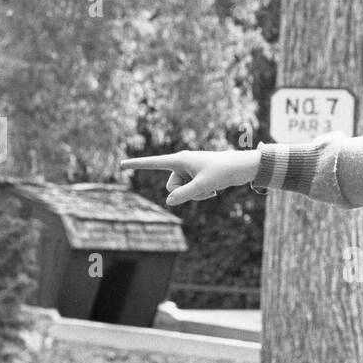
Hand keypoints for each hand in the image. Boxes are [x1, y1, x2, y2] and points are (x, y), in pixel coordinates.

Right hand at [121, 150, 260, 206]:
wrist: (241, 168)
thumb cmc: (222, 172)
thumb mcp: (203, 186)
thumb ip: (185, 194)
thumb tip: (168, 202)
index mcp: (180, 160)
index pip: (154, 163)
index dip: (137, 165)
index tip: (121, 164)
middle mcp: (182, 164)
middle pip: (171, 187)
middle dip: (184, 193)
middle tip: (204, 189)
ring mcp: (189, 171)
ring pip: (182, 191)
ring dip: (195, 196)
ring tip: (211, 189)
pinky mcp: (196, 177)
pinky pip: (191, 192)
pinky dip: (201, 194)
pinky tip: (214, 190)